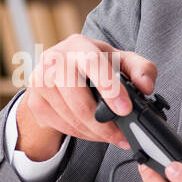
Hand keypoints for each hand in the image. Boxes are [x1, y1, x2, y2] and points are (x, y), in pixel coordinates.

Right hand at [16, 34, 157, 159]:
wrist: (56, 72)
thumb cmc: (92, 65)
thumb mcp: (119, 60)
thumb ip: (140, 69)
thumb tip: (146, 86)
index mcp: (78, 45)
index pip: (93, 63)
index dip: (110, 87)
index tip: (125, 109)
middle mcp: (55, 60)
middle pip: (79, 100)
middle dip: (103, 124)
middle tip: (121, 137)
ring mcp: (40, 81)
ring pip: (71, 118)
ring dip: (95, 133)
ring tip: (111, 135)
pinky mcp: (35, 102)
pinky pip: (62, 126)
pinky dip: (82, 134)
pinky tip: (92, 131)